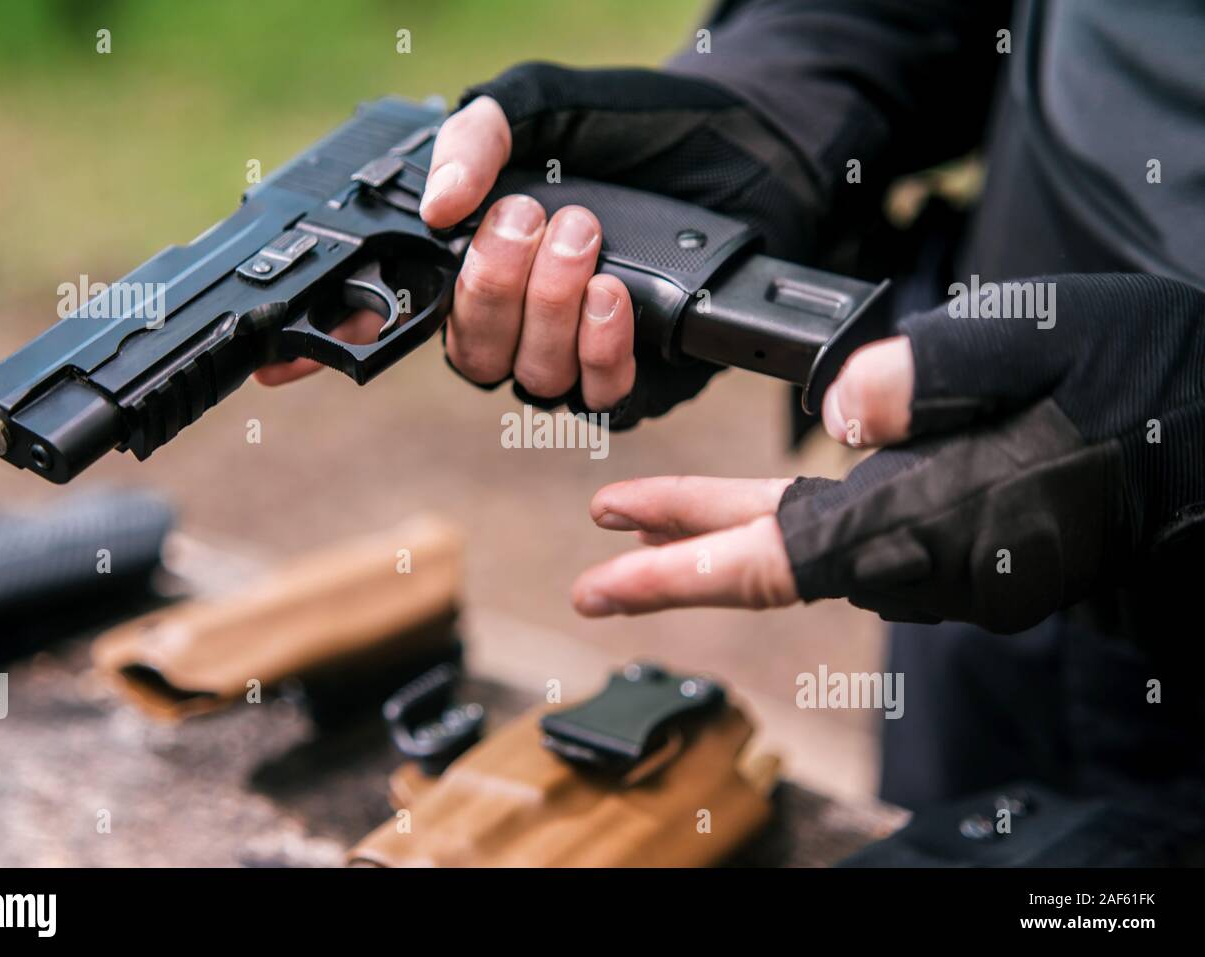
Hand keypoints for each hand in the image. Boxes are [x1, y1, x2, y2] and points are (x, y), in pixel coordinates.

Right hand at [256, 96, 635, 410]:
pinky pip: (597, 393)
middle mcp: (517, 321)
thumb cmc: (636, 128)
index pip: (388, 318)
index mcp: (474, 263)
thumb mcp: (544, 105)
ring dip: (548, 306)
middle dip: (489, 288)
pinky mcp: (635, 374)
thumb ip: (481, 136)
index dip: (331, 348)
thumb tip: (441, 206)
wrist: (742, 142)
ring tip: (583, 233)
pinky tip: (615, 293)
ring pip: (528, 376)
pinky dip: (599, 345)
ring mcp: (573, 353)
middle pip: (465, 353)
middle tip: (526, 216)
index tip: (281, 366)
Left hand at [578, 273, 1204, 633]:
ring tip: (650, 517)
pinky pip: (851, 543)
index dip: (683, 566)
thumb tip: (841, 413)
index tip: (604, 568)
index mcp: (929, 516)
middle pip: (773, 568)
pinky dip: (790, 530)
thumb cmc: (1140, 387)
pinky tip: (763, 514)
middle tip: (594, 572)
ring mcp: (944, 564)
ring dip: (727, 535)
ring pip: (808, 552)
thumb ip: (935, 374)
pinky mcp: (957, 546)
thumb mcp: (1042, 342)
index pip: (777, 560)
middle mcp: (927, 559)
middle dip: (677, 564)